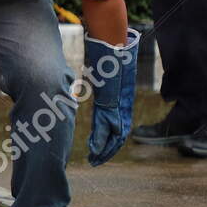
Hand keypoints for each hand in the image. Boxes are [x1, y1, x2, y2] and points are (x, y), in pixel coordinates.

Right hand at [84, 29, 139, 166]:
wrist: (115, 46)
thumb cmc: (108, 53)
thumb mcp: (105, 69)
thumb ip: (101, 74)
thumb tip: (86, 72)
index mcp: (117, 99)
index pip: (112, 124)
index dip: (107, 138)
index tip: (98, 149)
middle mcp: (119, 105)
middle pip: (115, 133)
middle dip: (107, 149)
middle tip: (97, 160)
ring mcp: (117, 104)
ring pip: (113, 133)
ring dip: (105, 149)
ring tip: (96, 160)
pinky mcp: (112, 102)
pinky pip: (107, 125)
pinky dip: (102, 139)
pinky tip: (96, 149)